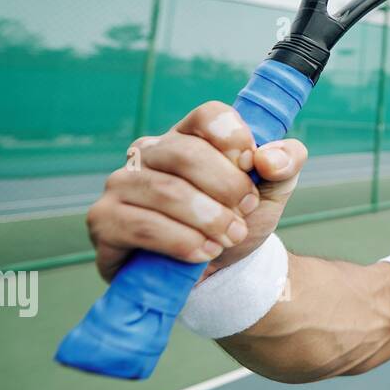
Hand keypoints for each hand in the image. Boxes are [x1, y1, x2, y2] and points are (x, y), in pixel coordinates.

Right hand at [86, 101, 307, 282]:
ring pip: (165, 190)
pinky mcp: (105, 220)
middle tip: (245, 213)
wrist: (218, 273)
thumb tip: (270, 158)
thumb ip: (285, 164)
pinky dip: (181, 241)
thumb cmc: (238, 221)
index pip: (208, 115)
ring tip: (229, 238)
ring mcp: (122, 183)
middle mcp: (150, 152)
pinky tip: (203, 253)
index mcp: (190, 136)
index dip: (234, 138)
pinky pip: (141, 225)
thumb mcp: (273, 192)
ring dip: (207, 219)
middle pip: (186, 153)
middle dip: (226, 187)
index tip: (252, 168)